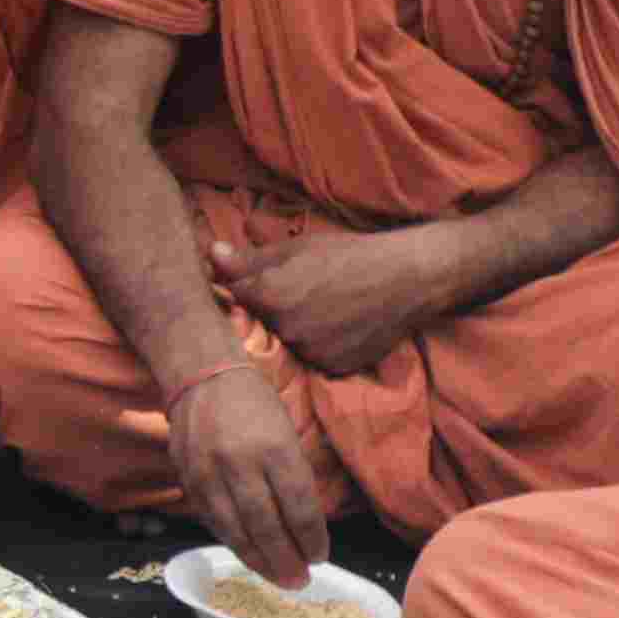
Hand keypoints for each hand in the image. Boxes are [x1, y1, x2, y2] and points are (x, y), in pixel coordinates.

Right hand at [169, 362, 335, 593]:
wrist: (201, 376)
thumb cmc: (254, 404)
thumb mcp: (286, 432)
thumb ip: (293, 477)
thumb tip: (304, 524)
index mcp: (275, 447)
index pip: (299, 505)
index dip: (311, 538)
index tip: (320, 556)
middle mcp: (240, 462)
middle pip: (267, 525)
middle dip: (286, 559)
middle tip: (299, 580)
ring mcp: (209, 473)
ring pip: (236, 530)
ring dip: (259, 561)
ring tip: (277, 578)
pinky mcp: (188, 479)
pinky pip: (212, 521)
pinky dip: (232, 542)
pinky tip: (248, 555)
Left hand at [229, 226, 442, 381]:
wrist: (408, 278)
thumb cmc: (349, 255)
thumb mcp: (297, 249)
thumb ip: (249, 259)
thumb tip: (210, 255)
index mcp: (270, 296)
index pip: (232, 301)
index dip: (239, 293)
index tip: (248, 287)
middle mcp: (286, 330)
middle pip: (259, 327)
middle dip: (269, 313)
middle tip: (298, 295)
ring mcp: (311, 353)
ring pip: (288, 345)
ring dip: (294, 332)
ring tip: (322, 309)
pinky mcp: (334, 368)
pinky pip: (313, 360)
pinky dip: (319, 347)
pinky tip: (337, 327)